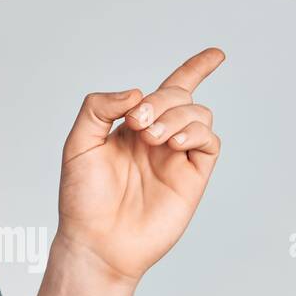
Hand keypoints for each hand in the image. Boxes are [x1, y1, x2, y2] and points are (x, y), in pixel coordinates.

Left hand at [55, 47, 224, 287]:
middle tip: (137, 122)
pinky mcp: (192, 177)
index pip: (165, 91)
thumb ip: (98, 108)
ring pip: (198, 114)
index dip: (194, 70)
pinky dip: (195, 132)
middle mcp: (157, 137)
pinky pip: (209, 142)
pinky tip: (171, 143)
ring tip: (151, 137)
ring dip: (175, 115)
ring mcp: (176, 156)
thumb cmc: (82, 197)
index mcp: (131, 126)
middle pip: (179, 96)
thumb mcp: (77, 143)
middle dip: (161, 100)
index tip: (217, 54)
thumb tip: (136, 92)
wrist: (96, 241)